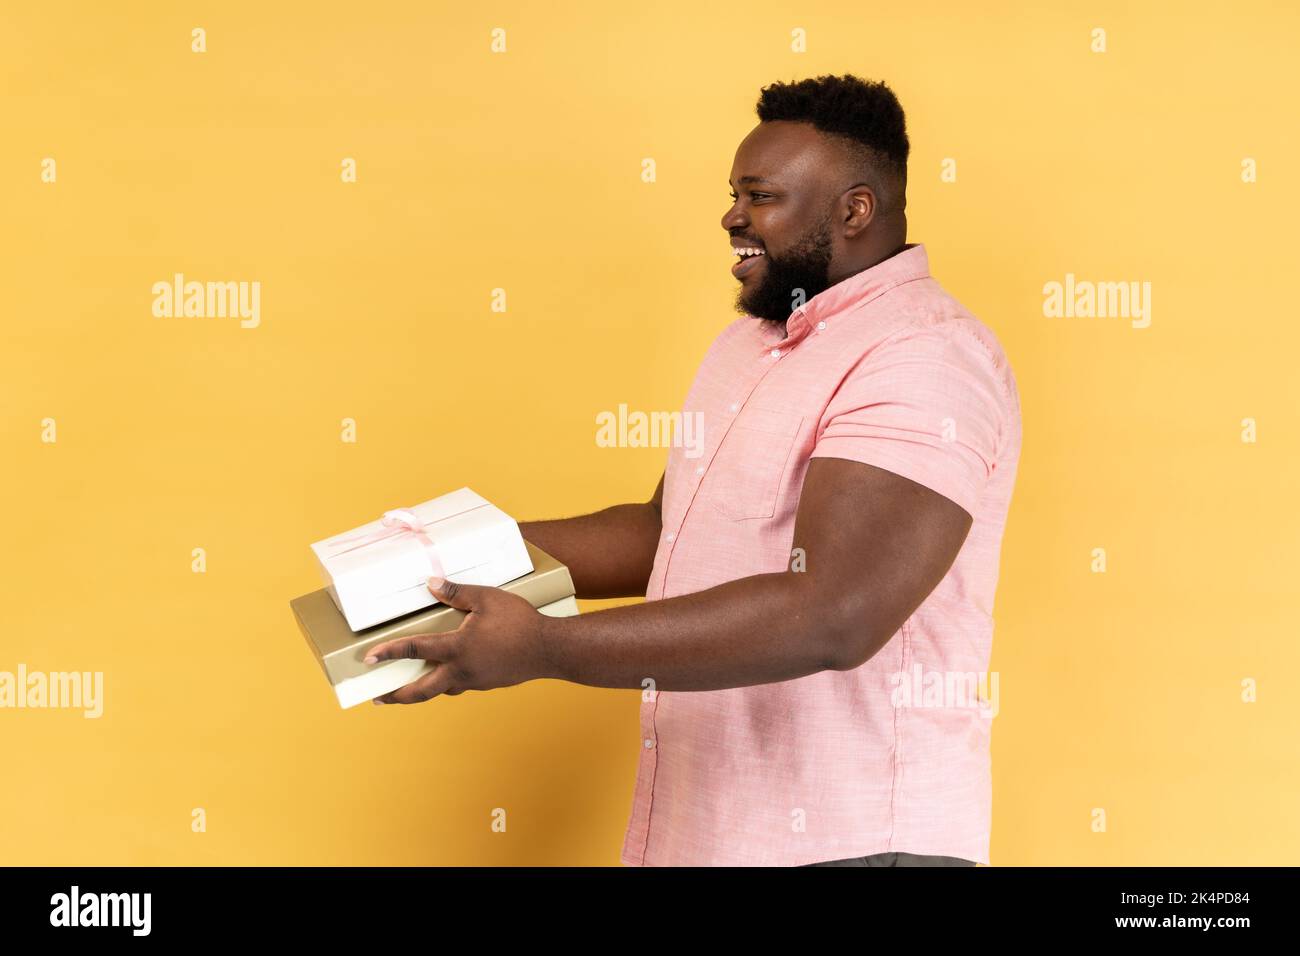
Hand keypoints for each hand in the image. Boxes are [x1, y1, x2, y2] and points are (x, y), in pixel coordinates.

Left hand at [364, 577, 554, 704]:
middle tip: (378, 697)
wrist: (550, 649)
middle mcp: (461, 670)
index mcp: (457, 648)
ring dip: (421, 692)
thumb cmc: (520, 622)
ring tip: (407, 689)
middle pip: (420, 690)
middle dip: (397, 695)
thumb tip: (431, 583)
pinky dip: (446, 684)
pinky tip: (448, 675)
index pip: (415, 650)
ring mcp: (475, 681)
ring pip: (440, 691)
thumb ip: (457, 592)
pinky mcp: (487, 683)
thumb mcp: (487, 598)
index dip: (389, 653)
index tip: (368, 659)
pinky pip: (459, 686)